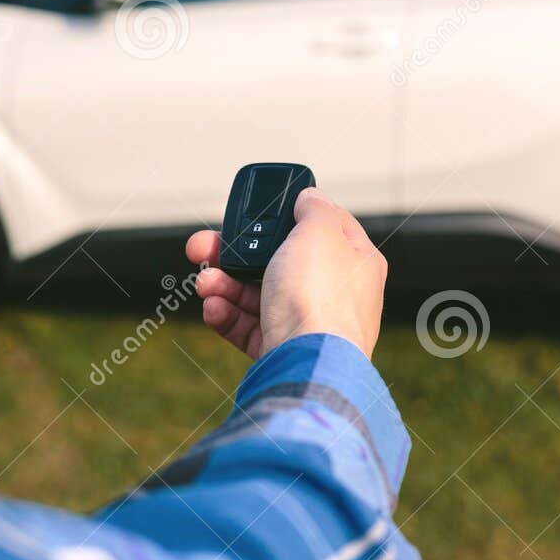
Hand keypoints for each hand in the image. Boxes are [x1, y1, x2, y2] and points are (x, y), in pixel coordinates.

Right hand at [185, 187, 385, 359]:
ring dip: (224, 284)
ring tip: (204, 283)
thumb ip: (313, 207)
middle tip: (204, 247)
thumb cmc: (320, 296)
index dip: (287, 215)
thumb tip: (310, 196)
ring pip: (257, 294)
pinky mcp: (282, 349)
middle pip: (277, 261)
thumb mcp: (319, 231)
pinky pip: (249, 327)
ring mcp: (308, 323)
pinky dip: (227, 315)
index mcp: (354, 261)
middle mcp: (334, 293)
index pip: (321, 227)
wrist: (307, 363)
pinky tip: (213, 308)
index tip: (257, 212)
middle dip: (236, 252)